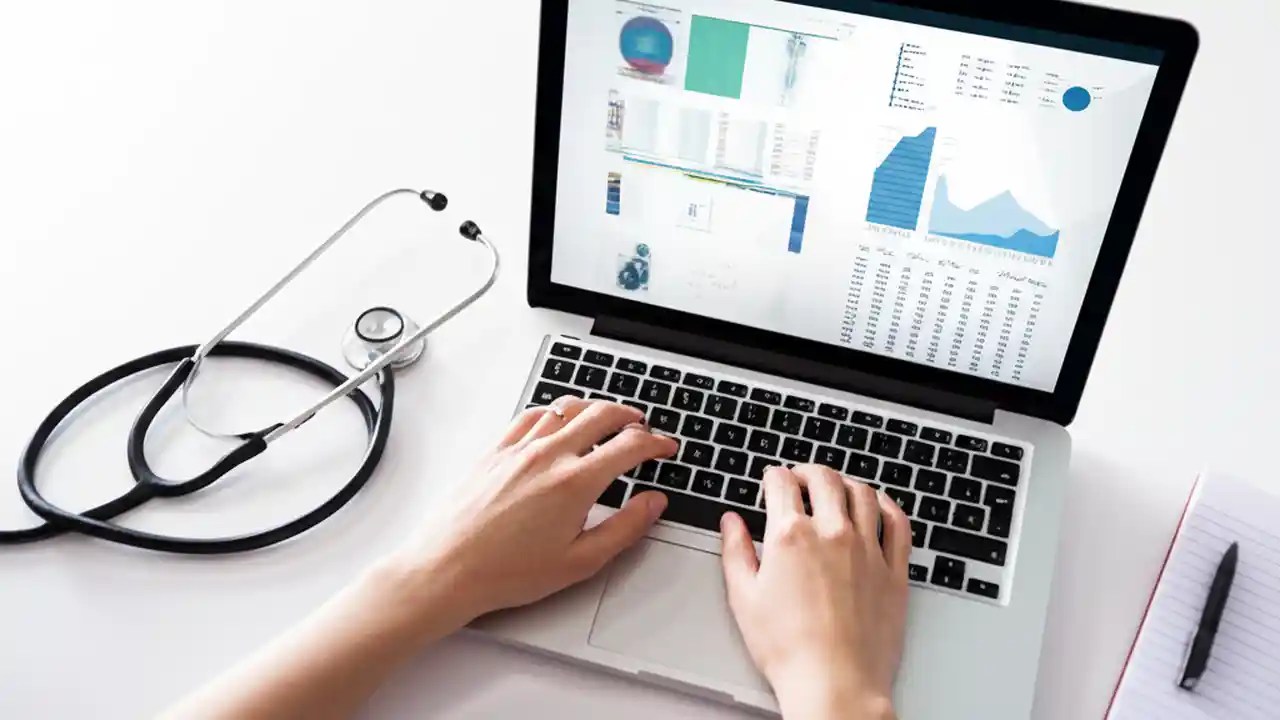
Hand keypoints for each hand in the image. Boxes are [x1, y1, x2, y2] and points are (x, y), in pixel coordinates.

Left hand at [389, 397, 676, 625]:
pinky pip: (530, 416)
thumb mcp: (580, 561)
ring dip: (593, 408)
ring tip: (605, 417)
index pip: (629, 446)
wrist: (447, 569)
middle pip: (601, 415)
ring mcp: (518, 449)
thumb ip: (625, 528)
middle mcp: (548, 456)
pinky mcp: (495, 451)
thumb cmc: (505, 571)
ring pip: (566, 408)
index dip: (656, 443)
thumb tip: (652, 504)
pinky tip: (556, 419)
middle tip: (643, 426)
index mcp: (575, 482)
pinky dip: (553, 411)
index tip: (665, 447)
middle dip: (630, 416)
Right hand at [720, 464, 910, 719]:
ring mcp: (867, 550)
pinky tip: (878, 505)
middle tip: (801, 476)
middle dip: (808, 470)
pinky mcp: (894, 571)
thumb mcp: (743, 598)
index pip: (781, 483)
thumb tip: (731, 523)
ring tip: (837, 487)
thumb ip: (735, 551)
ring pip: (862, 493)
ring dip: (846, 482)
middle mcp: (832, 534)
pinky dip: (887, 505)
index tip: (772, 479)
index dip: (773, 475)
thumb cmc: (789, 649)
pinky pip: (897, 523)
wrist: (834, 683)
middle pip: (824, 478)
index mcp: (790, 536)